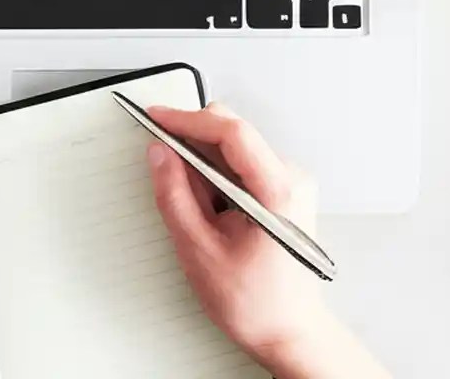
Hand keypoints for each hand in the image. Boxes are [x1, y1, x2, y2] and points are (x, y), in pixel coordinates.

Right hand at [146, 103, 388, 378]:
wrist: (289, 331)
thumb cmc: (255, 303)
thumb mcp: (199, 250)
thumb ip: (174, 195)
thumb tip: (159, 155)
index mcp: (279, 191)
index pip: (232, 133)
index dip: (188, 120)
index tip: (156, 118)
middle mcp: (292, 180)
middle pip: (234, 133)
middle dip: (192, 141)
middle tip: (163, 164)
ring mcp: (290, 184)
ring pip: (234, 148)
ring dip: (204, 165)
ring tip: (196, 211)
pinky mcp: (282, 191)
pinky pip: (241, 165)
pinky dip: (216, 177)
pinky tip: (209, 211)